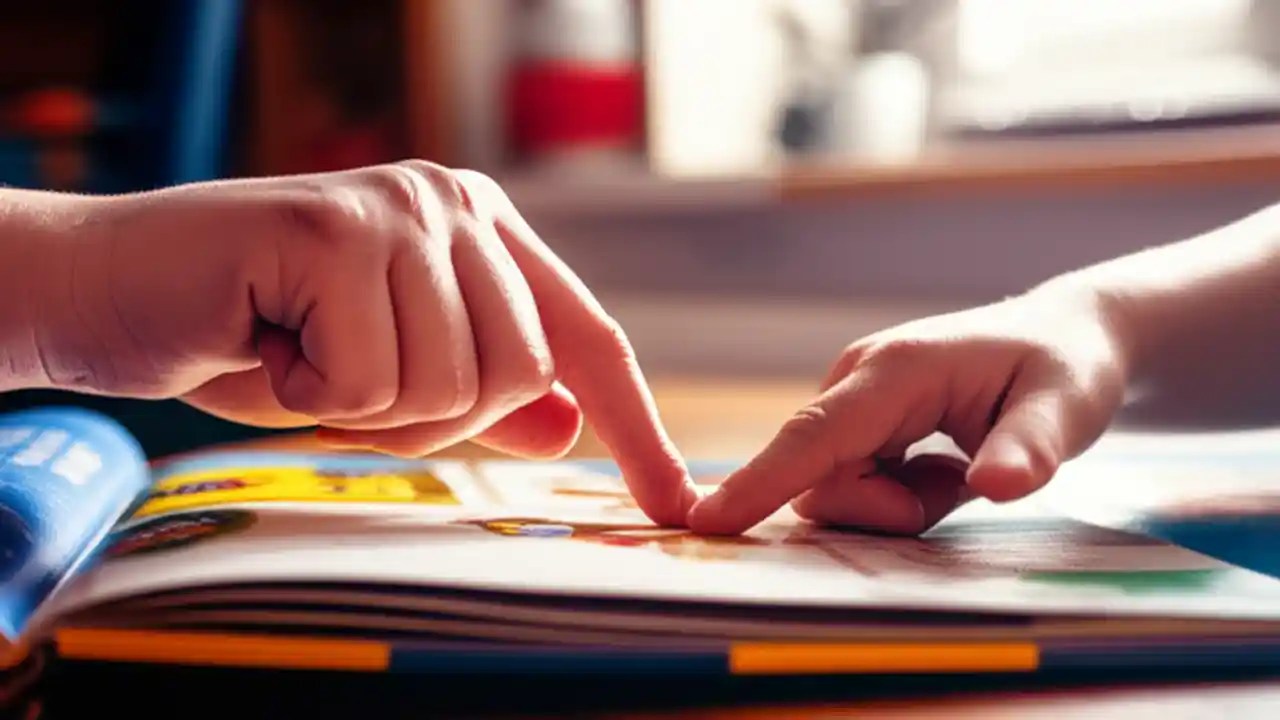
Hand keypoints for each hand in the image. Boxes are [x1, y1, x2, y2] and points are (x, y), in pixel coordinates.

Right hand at [16, 161, 696, 524]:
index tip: (677, 500)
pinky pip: (373, 379)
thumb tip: (567, 425)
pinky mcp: (335, 230)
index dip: (635, 425)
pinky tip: (268, 340)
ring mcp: (399, 209)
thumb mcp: (387, 378)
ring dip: (366, 406)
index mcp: (484, 233)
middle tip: (345, 379)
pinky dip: (311, 392)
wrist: (114, 291)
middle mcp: (455, 204)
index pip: (589, 337)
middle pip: (524, 375)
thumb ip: (479, 393)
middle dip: (431, 417)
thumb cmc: (257, 336)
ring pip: (454, 384)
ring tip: (304, 352)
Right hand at [687, 286, 1130, 534]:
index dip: (761, 480)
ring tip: (953, 474)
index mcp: (894, 370)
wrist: (1062, 336)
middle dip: (880, 509)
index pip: (814, 435)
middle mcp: (856, 379)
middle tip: (954, 491)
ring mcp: (851, 400)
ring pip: (833, 485)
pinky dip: (896, 495)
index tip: (708, 520)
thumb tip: (996, 487)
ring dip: (893, 503)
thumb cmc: (1065, 365)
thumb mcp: (1068, 406)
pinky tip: (941, 470)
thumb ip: (1032, 447)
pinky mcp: (855, 420)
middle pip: (820, 476)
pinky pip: (850, 482)